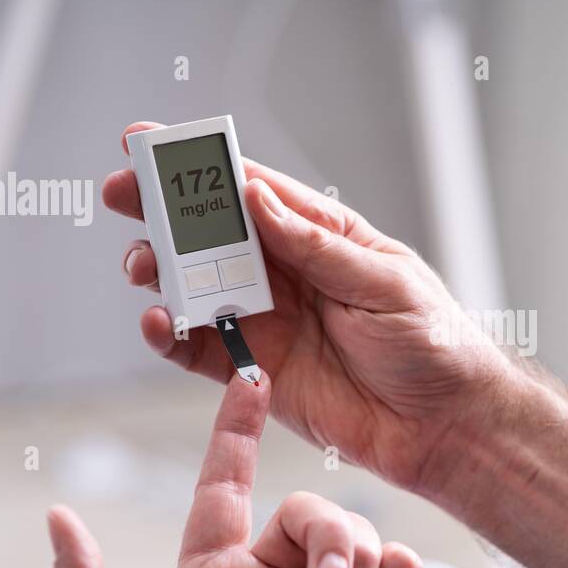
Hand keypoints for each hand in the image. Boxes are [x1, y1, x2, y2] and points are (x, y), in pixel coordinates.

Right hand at [103, 122, 517, 492]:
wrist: (445, 425)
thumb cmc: (433, 344)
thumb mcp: (384, 281)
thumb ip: (315, 246)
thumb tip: (255, 198)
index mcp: (322, 238)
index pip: (253, 191)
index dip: (202, 167)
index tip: (149, 142)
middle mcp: (288, 274)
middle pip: (210, 233)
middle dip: (162, 211)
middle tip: (121, 194)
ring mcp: (268, 322)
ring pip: (194, 287)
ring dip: (161, 272)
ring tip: (144, 266)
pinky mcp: (255, 372)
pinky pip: (200, 350)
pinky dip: (170, 336)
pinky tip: (156, 322)